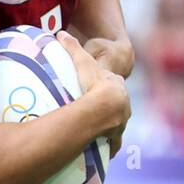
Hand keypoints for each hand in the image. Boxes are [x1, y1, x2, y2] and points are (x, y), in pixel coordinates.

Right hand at [57, 31, 131, 155]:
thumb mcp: (83, 62)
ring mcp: (121, 121)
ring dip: (110, 126)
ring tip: (98, 131)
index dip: (103, 85)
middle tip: (95, 111)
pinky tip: (104, 150)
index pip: (111, 83)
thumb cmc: (94, 83)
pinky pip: (113, 142)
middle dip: (109, 106)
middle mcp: (123, 104)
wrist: (106, 106)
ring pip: (117, 123)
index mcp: (117, 86)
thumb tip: (60, 33)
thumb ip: (72, 48)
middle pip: (116, 104)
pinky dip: (110, 145)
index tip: (95, 88)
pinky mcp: (116, 135)